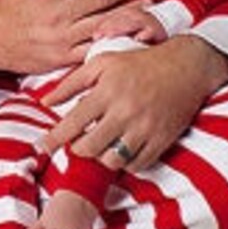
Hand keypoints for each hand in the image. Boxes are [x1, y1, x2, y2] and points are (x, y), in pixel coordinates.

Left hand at [39, 36, 227, 170]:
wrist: (185, 67)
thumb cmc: (138, 63)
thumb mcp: (101, 63)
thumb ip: (71, 83)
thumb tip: (45, 100)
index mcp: (107, 91)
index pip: (73, 122)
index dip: (54, 138)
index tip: (42, 146)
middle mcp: (126, 112)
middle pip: (90, 147)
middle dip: (77, 149)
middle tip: (76, 143)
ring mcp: (145, 128)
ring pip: (112, 160)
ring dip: (100, 157)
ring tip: (99, 145)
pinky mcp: (162, 140)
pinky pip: (137, 165)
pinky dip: (124, 162)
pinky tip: (120, 148)